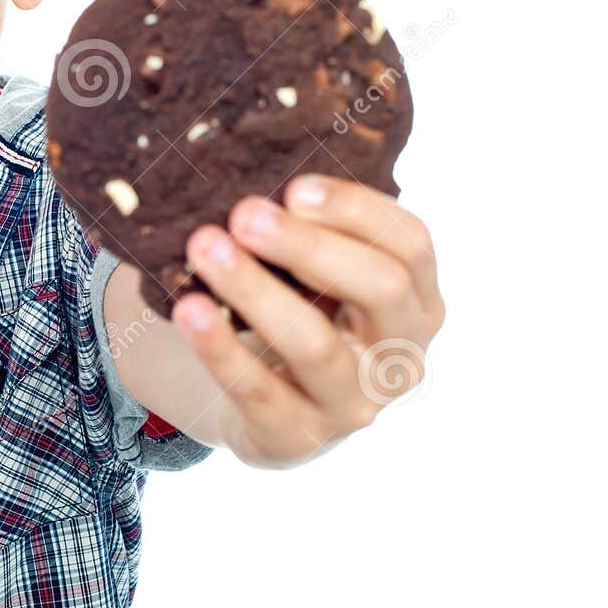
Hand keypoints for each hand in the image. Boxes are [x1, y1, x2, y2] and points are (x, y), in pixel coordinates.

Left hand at [168, 173, 443, 466]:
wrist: (272, 411)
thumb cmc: (303, 317)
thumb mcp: (324, 277)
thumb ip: (314, 232)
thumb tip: (254, 169)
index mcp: (419, 300)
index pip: (410, 244)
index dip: (357, 211)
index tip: (295, 187)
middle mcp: (401, 355)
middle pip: (378, 287)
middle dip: (308, 245)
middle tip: (243, 213)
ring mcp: (356, 403)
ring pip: (314, 343)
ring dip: (254, 289)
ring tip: (204, 248)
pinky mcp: (299, 437)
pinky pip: (259, 390)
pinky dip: (219, 347)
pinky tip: (188, 310)